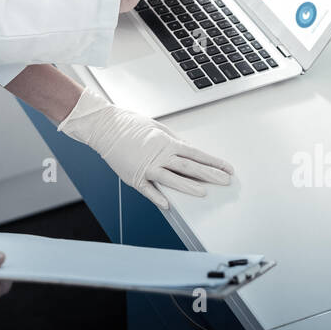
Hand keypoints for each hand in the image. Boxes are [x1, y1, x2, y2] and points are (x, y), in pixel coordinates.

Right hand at [57, 88, 234, 209]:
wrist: (105, 127)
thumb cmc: (129, 124)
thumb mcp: (157, 128)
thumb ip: (172, 141)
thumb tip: (186, 151)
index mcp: (167, 143)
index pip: (196, 154)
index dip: (213, 162)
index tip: (226, 168)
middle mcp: (160, 156)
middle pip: (190, 168)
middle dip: (210, 175)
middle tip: (225, 181)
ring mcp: (147, 168)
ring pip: (173, 180)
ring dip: (190, 187)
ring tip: (204, 193)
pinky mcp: (134, 177)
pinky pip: (149, 190)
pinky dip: (158, 198)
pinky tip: (168, 205)